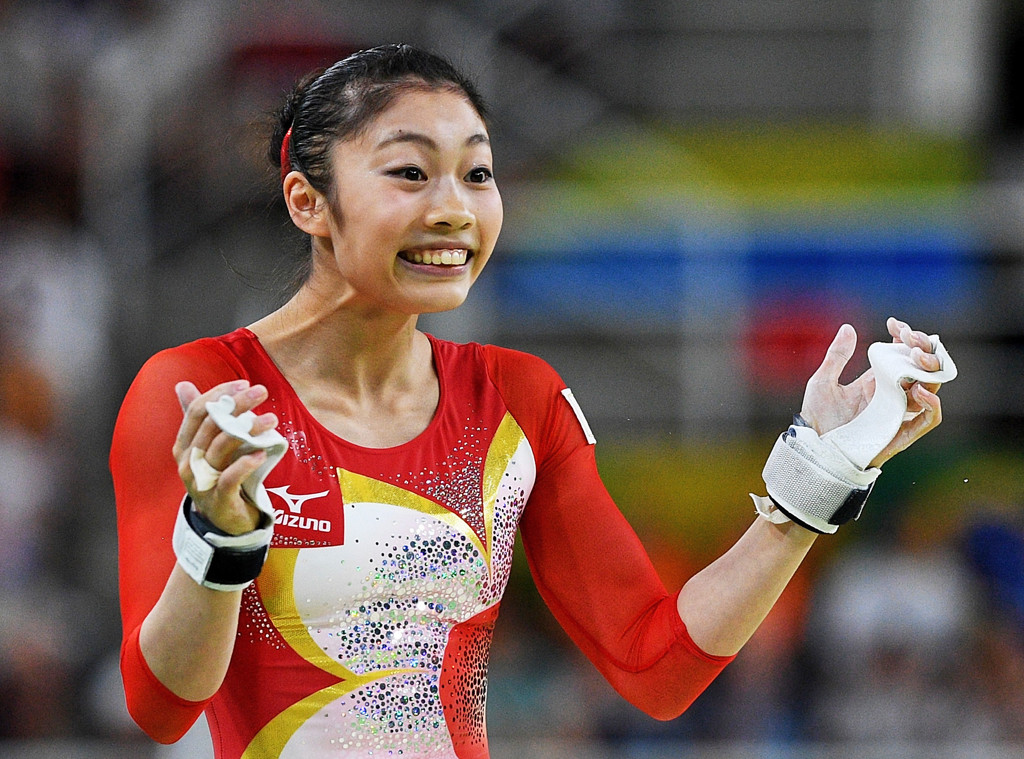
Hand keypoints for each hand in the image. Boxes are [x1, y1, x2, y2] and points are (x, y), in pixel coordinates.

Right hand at [172, 379, 278, 533]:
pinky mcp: (217, 498)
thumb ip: (197, 418)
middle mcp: (188, 461)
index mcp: (183, 445)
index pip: (196, 411)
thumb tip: (182, 384)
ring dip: (249, 429)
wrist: (221, 520)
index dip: (219, 394)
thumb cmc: (216, 475)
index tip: (244, 383)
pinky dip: (246, 463)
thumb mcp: (206, 446)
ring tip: (271, 419)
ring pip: (223, 447)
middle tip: (261, 391)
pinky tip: (262, 452)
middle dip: (238, 405)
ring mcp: (201, 481)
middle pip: (212, 425)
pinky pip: (230, 477)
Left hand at [800, 317, 943, 466]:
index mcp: (877, 381)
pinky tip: (920, 389)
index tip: (894, 324)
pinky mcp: (902, 433)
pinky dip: (931, 404)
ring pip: (931, 389)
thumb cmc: (818, 418)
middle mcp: (892, 395)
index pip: (903, 355)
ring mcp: (899, 413)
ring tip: (915, 357)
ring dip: (930, 370)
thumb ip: (837, 356)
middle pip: (922, 368)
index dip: (906, 338)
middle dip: (923, 349)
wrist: (814, 448)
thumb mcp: (823, 382)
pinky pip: (928, 419)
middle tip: (909, 337)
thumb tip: (848, 327)